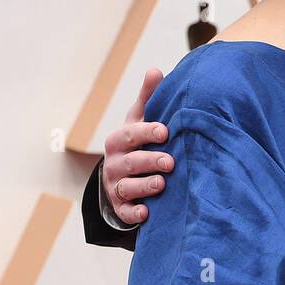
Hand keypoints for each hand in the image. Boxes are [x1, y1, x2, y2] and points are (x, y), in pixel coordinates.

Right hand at [102, 68, 172, 226]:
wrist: (120, 175)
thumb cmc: (137, 142)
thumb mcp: (139, 119)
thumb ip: (148, 97)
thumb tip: (156, 70)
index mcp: (120, 139)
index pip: (131, 134)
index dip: (146, 132)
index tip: (165, 131)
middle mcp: (114, 162)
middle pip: (130, 162)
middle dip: (149, 161)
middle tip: (170, 162)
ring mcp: (116, 185)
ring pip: (127, 187)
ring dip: (144, 186)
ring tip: (161, 185)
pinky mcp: (121, 207)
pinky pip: (125, 212)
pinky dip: (134, 214)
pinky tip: (147, 214)